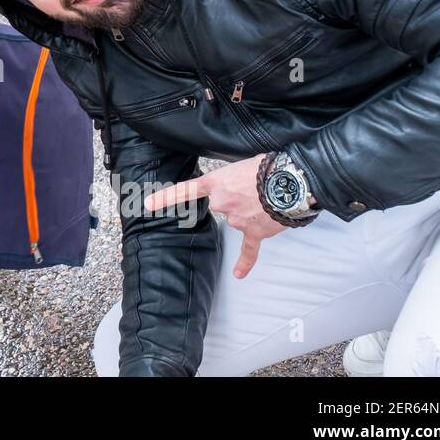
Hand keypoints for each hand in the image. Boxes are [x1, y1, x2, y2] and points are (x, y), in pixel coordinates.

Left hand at [143, 155, 286, 278]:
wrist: (291, 182)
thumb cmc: (267, 167)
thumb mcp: (240, 164)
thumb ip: (231, 178)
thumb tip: (238, 187)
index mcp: (216, 183)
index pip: (185, 191)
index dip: (166, 198)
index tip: (148, 204)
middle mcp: (222, 203)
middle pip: (220, 205)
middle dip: (235, 197)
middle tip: (253, 187)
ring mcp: (237, 220)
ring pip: (238, 218)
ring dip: (251, 209)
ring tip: (268, 197)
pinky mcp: (254, 232)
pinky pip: (248, 250)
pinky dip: (245, 262)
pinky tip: (239, 274)